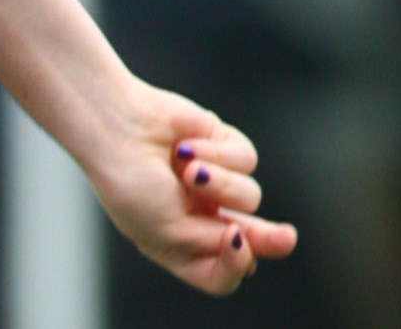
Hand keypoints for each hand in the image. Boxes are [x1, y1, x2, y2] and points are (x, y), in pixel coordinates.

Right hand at [85, 82, 298, 295]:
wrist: (115, 128)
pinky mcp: (220, 146)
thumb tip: (246, 240)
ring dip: (220, 183)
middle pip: (250, 238)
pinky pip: (244, 160)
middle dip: (269, 238)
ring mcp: (210, 182)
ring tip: (189, 171)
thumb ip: (212, 248)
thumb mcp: (166, 234)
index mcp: (176, 245)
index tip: (236, 242)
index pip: (220, 273)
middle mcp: (196, 215)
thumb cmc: (130, 185)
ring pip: (249, 196)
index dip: (235, 266)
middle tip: (285, 237)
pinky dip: (217, 154)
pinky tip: (186, 147)